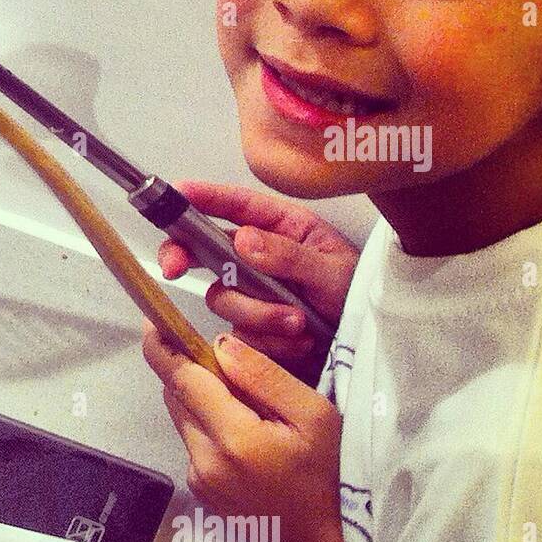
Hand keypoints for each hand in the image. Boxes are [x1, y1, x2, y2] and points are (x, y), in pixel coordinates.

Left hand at [141, 323, 346, 541]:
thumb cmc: (325, 477)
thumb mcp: (313, 416)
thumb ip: (264, 377)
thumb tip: (221, 345)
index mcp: (233, 439)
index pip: (182, 380)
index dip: (163, 347)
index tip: (152, 323)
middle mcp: (204, 459)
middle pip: (177, 395)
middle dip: (193, 370)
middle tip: (228, 362)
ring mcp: (197, 476)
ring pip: (182, 416)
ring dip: (202, 398)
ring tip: (248, 404)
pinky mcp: (198, 486)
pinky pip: (193, 439)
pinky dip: (209, 424)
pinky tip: (246, 435)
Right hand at [157, 180, 360, 380]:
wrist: (367, 345)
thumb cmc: (358, 297)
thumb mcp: (332, 270)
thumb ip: (289, 255)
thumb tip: (243, 239)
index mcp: (282, 229)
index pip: (236, 206)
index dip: (202, 197)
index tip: (174, 195)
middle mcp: (260, 258)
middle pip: (204, 249)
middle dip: (185, 256)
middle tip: (175, 267)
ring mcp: (253, 294)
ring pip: (222, 298)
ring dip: (258, 313)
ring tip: (298, 322)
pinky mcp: (253, 328)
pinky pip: (240, 334)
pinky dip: (269, 340)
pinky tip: (299, 340)